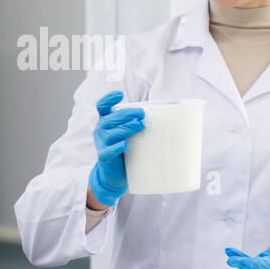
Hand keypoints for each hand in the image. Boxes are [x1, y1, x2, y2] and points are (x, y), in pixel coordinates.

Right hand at [88, 91, 143, 206]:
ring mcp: (101, 143)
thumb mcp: (130, 135)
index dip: (109, 98)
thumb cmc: (126, 150)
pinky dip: (118, 147)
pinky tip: (126, 144)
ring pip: (112, 132)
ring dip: (127, 128)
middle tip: (142, 114)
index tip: (120, 94)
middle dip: (127, 114)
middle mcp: (101, 130)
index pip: (102, 106)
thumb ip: (139, 124)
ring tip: (141, 126)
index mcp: (106, 122)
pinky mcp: (104, 157)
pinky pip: (110, 150)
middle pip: (111, 118)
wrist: (115, 174)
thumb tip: (168, 117)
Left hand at [225, 214, 269, 268]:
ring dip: (242, 262)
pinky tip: (231, 252)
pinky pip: (254, 261)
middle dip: (245, 265)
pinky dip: (242, 258)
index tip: (242, 262)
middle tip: (230, 260)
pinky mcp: (269, 258)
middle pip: (261, 267)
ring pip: (256, 266)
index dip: (255, 264)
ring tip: (229, 254)